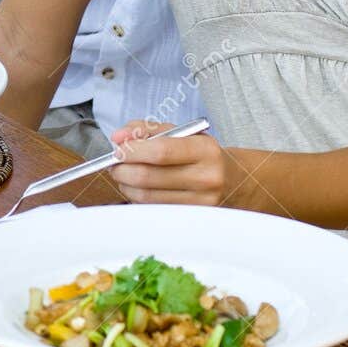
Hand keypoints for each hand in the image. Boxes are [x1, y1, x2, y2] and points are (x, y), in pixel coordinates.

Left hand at [110, 119, 234, 204]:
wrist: (231, 180)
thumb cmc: (199, 154)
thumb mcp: (180, 133)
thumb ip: (146, 129)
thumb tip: (118, 137)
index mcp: (204, 150)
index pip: (161, 151)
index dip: (133, 150)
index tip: (119, 148)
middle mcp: (206, 177)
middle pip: (149, 176)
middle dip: (122, 169)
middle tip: (115, 162)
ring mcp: (199, 202)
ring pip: (146, 196)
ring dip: (126, 184)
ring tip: (124, 174)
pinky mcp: (190, 217)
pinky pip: (152, 208)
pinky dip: (137, 197)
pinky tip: (138, 187)